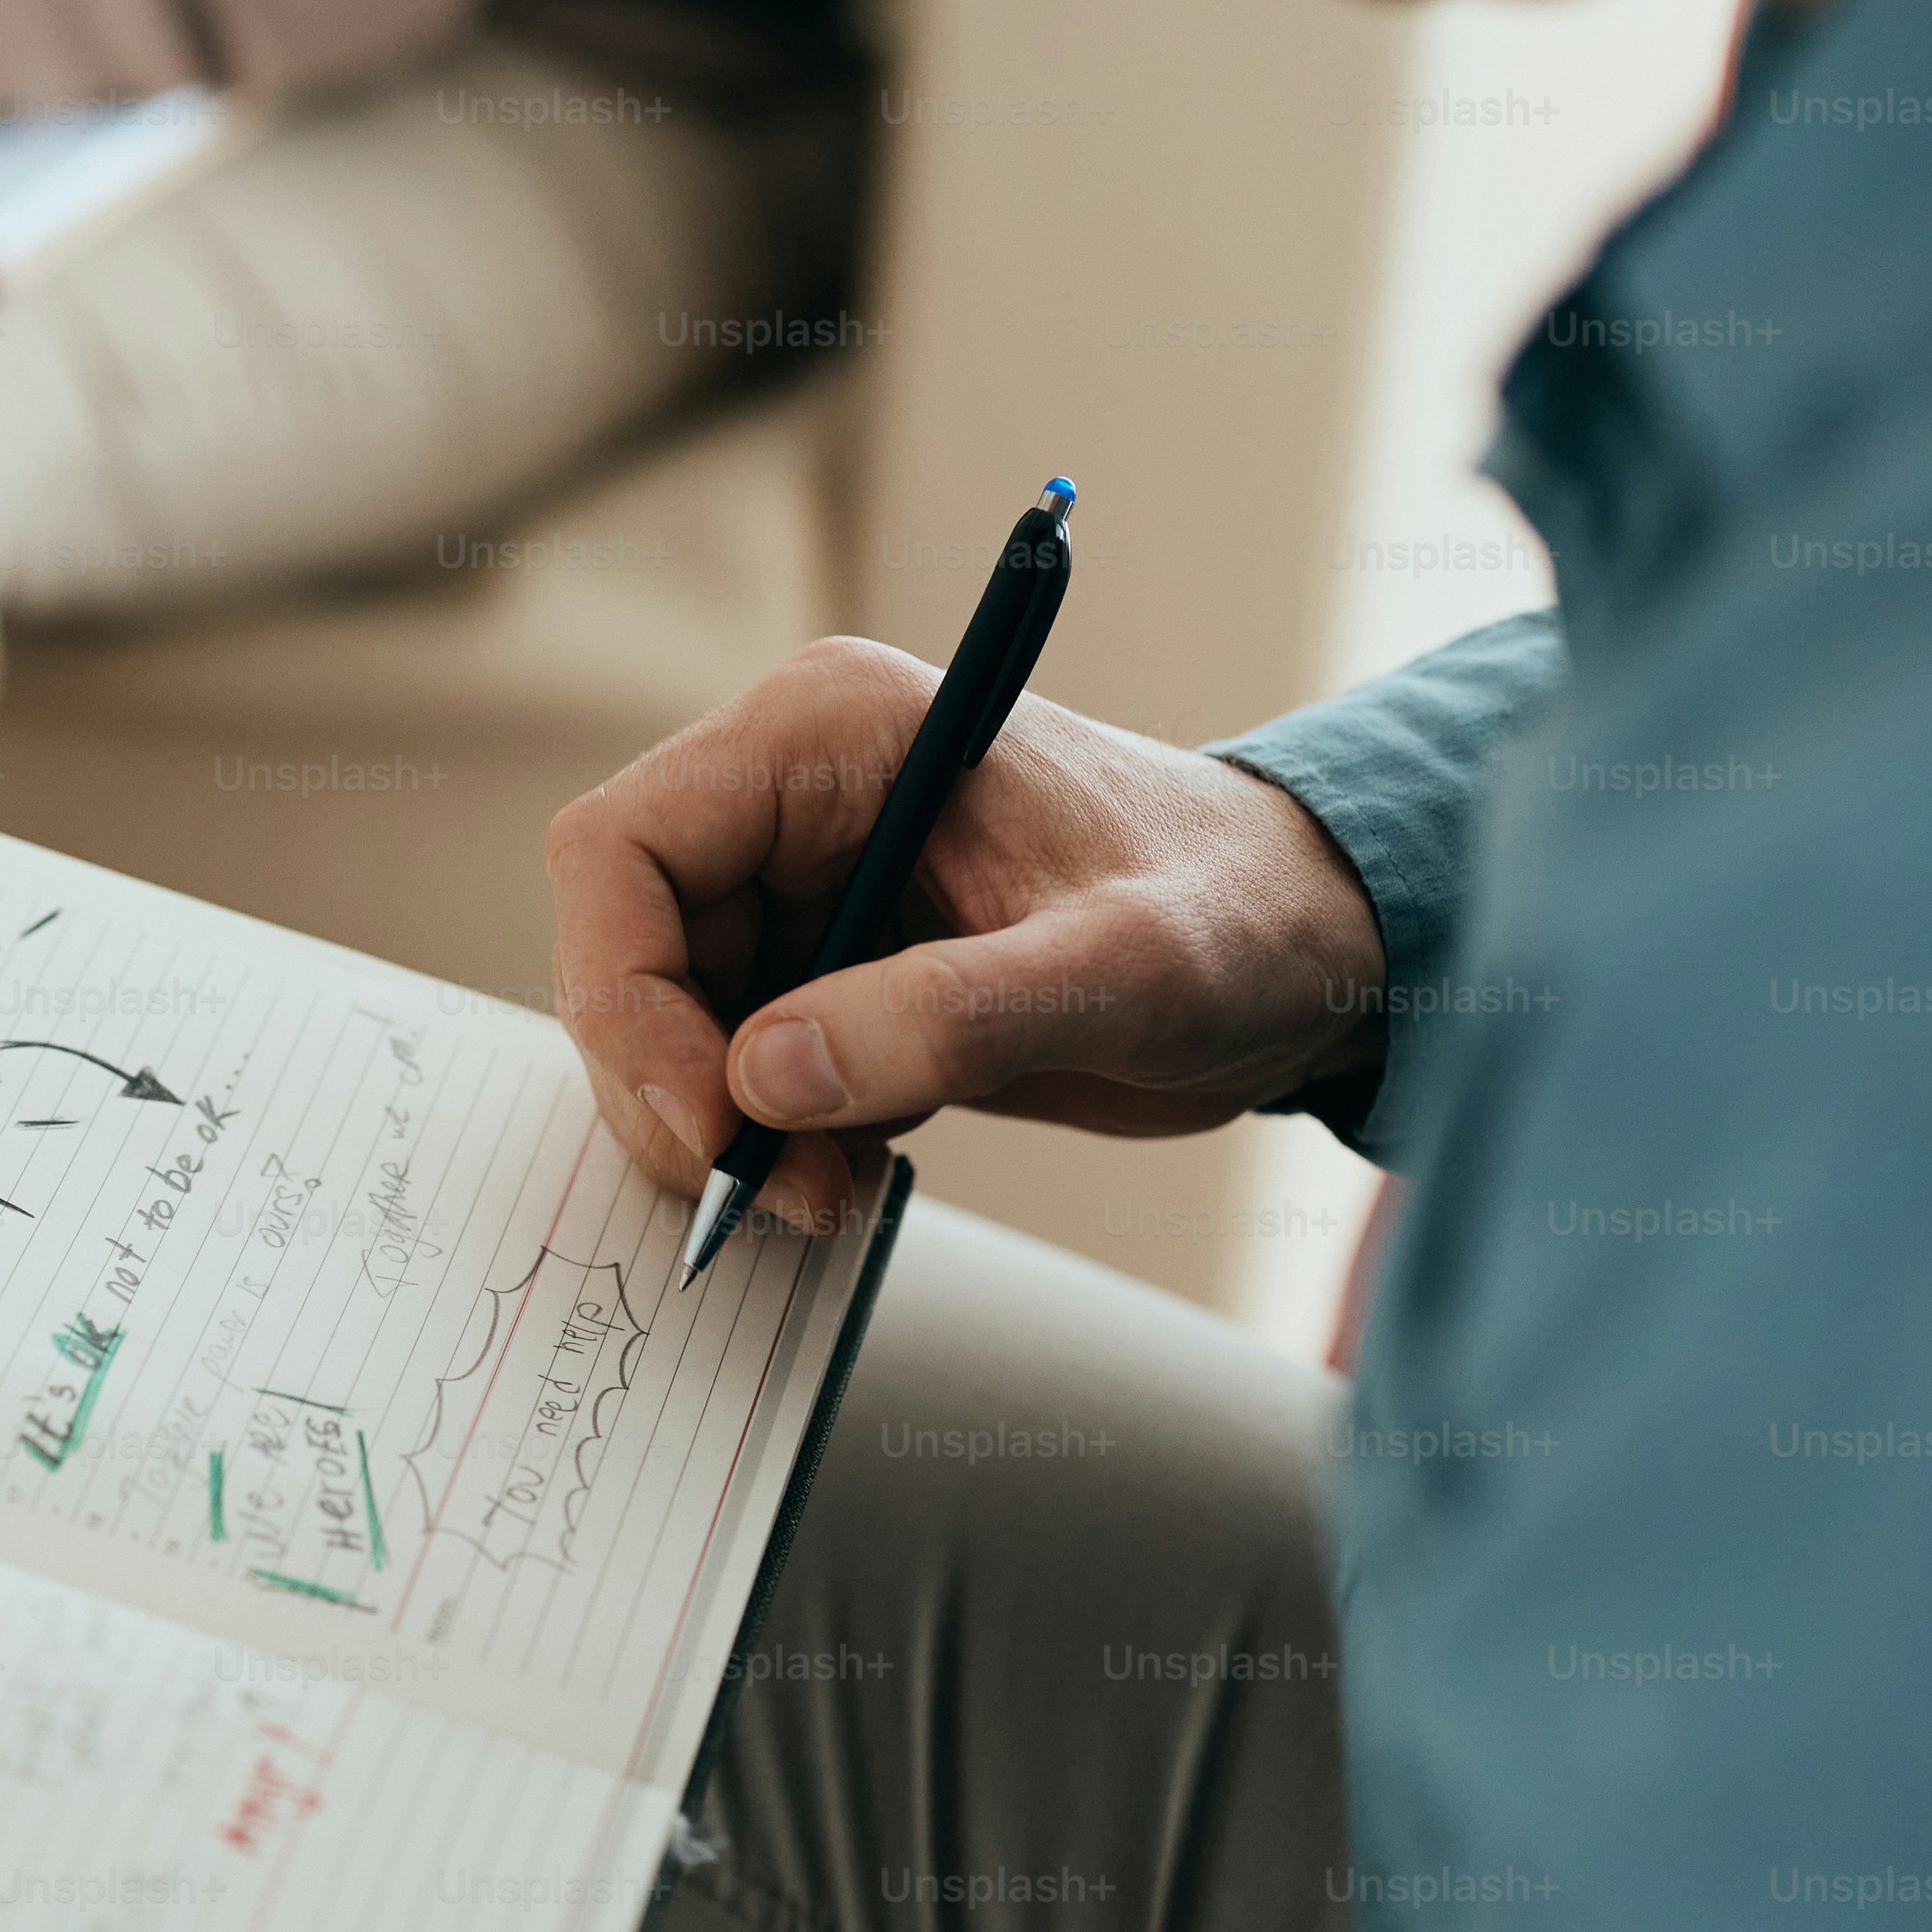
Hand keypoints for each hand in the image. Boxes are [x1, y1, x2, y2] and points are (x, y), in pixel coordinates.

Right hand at [548, 636, 1390, 1238]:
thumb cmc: (1240, 914)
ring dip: (724, 1136)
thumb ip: (945, 1016)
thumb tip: (764, 1080)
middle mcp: (792, 801)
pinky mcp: (832, 977)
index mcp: (828, 735)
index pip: (620, 851)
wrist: (1310, 951)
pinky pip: (735, 1071)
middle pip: (626, 953)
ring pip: (667, 1027)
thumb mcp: (1119, 969)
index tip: (708, 1120)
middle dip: (675, 1090)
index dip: (626, 994)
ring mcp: (805, 891)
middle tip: (769, 1192)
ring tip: (828, 1196)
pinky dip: (770, 1146)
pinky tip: (852, 1175)